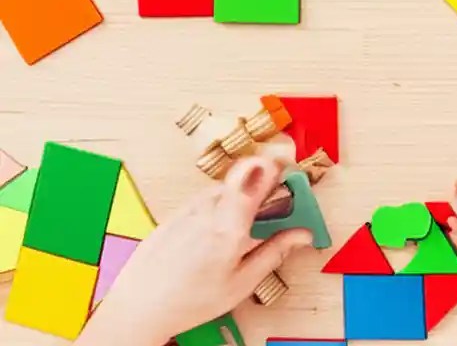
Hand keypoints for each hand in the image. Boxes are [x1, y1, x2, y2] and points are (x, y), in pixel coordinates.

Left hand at [77, 158, 313, 345]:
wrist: (138, 307)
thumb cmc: (190, 301)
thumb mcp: (242, 282)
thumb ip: (274, 252)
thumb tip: (302, 235)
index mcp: (229, 225)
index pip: (256, 174)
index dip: (275, 165)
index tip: (287, 171)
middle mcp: (207, 209)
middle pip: (242, 179)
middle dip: (261, 188)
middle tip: (272, 210)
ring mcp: (187, 209)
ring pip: (223, 190)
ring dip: (239, 199)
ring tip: (242, 230)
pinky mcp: (174, 215)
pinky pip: (204, 202)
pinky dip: (218, 210)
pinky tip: (216, 237)